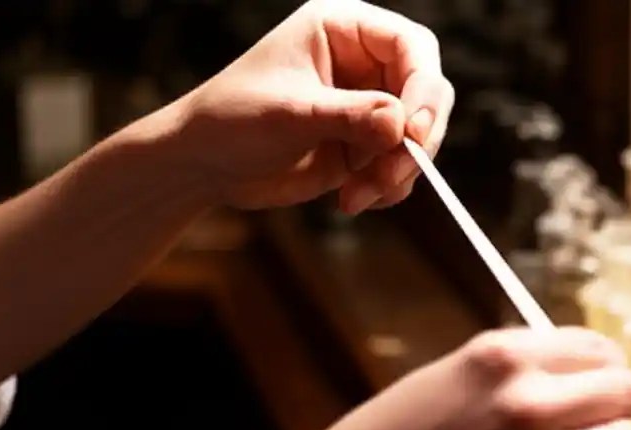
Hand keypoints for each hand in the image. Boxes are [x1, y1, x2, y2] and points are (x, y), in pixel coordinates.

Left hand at [178, 0, 453, 211]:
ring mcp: (368, 105)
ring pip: (418, 137)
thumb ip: (349, 116)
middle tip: (392, 174)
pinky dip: (388, 188)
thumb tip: (401, 126)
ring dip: (398, 172)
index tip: (412, 132)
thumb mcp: (291, 113)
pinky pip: (401, 166)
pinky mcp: (366, 144)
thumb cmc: (232, 119)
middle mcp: (364, 62)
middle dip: (415, 140)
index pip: (411, 47)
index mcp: (343, 28)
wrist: (205, 164)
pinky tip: (351, 199)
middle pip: (426, 92)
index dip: (423, 87)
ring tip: (357, 195)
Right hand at [286, 328, 630, 429]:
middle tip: (600, 421)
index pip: (595, 347)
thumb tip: (571, 375)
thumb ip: (507, 374)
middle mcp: (524, 404)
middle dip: (617, 405)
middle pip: (625, 392)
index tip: (597, 381)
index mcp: (497, 357)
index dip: (602, 366)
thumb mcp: (440, 381)